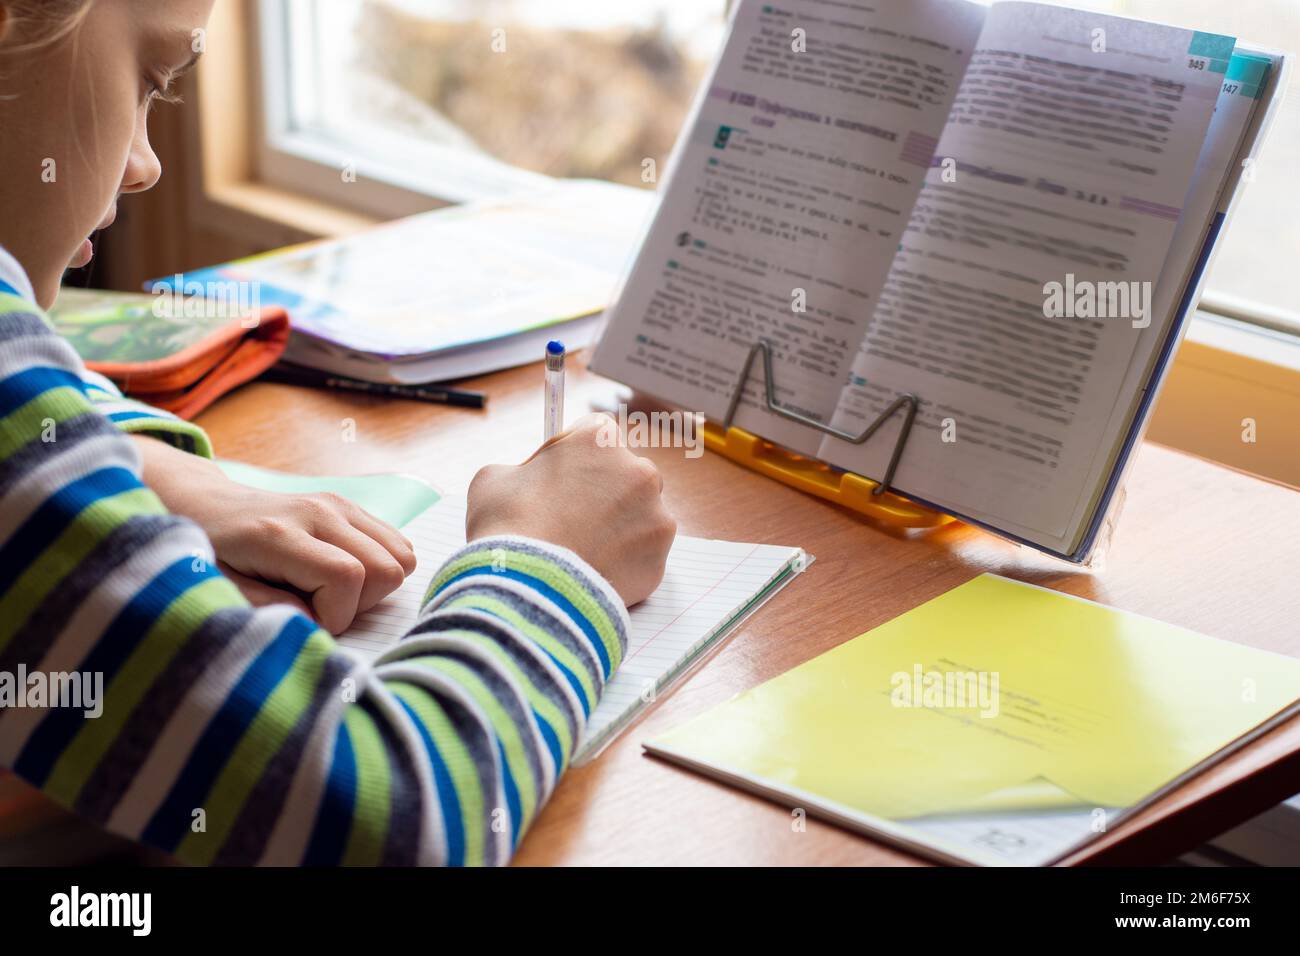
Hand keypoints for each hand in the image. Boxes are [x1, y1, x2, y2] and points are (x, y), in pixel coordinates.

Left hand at [132, 437, 416, 632]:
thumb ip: (266, 609)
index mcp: (280, 534)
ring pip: (401, 556)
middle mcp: (318, 511)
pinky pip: (398, 544)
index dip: (336, 615)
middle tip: (320, 608)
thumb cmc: (206, 553)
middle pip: (386, 568)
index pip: (347, 577)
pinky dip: (380, 568)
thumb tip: (316, 622)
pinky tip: (341, 576)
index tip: (306, 623)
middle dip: (360, 604)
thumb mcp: (218, 589)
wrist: (204, 505)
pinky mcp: (350, 506)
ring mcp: (339, 505)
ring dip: (374, 587)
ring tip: (331, 593)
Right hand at [466, 413, 675, 605]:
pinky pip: (643, 556)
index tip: (564, 476)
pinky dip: (624, 564)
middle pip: (627, 473)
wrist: (528, 589)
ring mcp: (655, 515)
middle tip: (574, 518)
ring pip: (641, 516)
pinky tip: (594, 571)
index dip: (577, 457)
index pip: (597, 433)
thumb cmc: (508, 528)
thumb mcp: (494, 480)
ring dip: (619, 527)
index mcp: (599, 440)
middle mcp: (637, 470)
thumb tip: (526, 479)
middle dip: (606, 491)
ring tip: (582, 550)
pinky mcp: (659, 557)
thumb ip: (520, 470)